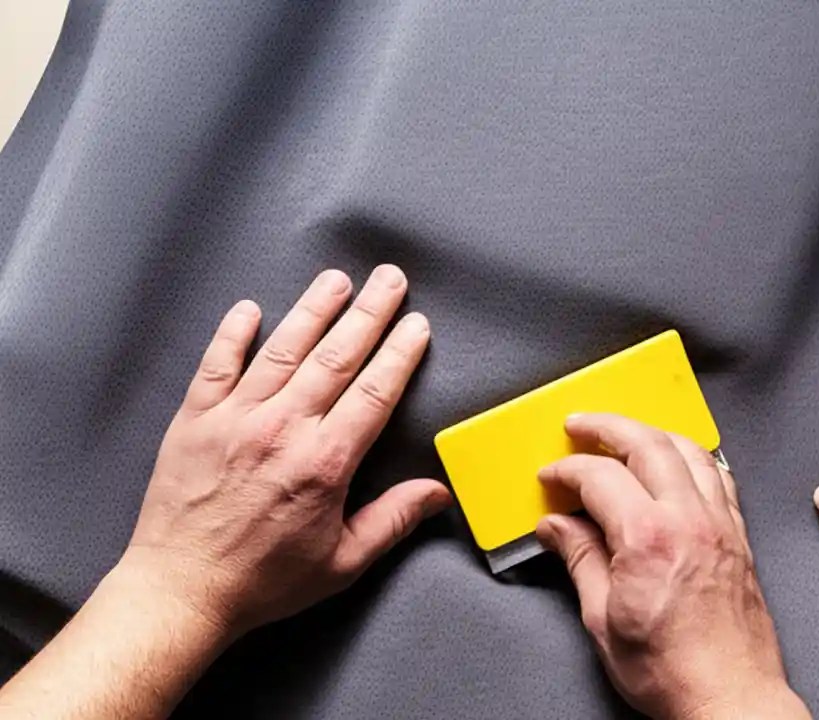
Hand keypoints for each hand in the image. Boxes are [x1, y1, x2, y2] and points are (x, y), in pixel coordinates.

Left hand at [125, 265, 450, 637]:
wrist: (183, 590)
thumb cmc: (265, 581)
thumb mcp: (344, 561)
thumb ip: (393, 519)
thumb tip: (438, 493)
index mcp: (325, 462)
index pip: (374, 392)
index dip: (400, 354)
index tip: (416, 325)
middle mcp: (283, 429)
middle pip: (336, 357)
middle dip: (368, 313)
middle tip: (389, 278)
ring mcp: (236, 419)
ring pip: (283, 350)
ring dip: (313, 310)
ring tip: (336, 280)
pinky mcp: (195, 421)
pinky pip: (216, 365)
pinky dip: (232, 334)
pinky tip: (249, 309)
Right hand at [536, 414, 807, 719]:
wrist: (729, 697)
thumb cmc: (672, 671)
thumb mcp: (603, 620)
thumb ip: (581, 560)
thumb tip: (558, 528)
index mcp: (648, 538)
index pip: (600, 476)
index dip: (568, 470)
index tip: (552, 477)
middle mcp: (689, 520)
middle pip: (647, 443)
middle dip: (607, 426)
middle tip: (581, 425)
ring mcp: (720, 525)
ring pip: (689, 449)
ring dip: (653, 432)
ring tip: (627, 433)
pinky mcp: (739, 537)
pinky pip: (719, 475)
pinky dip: (694, 456)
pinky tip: (680, 460)